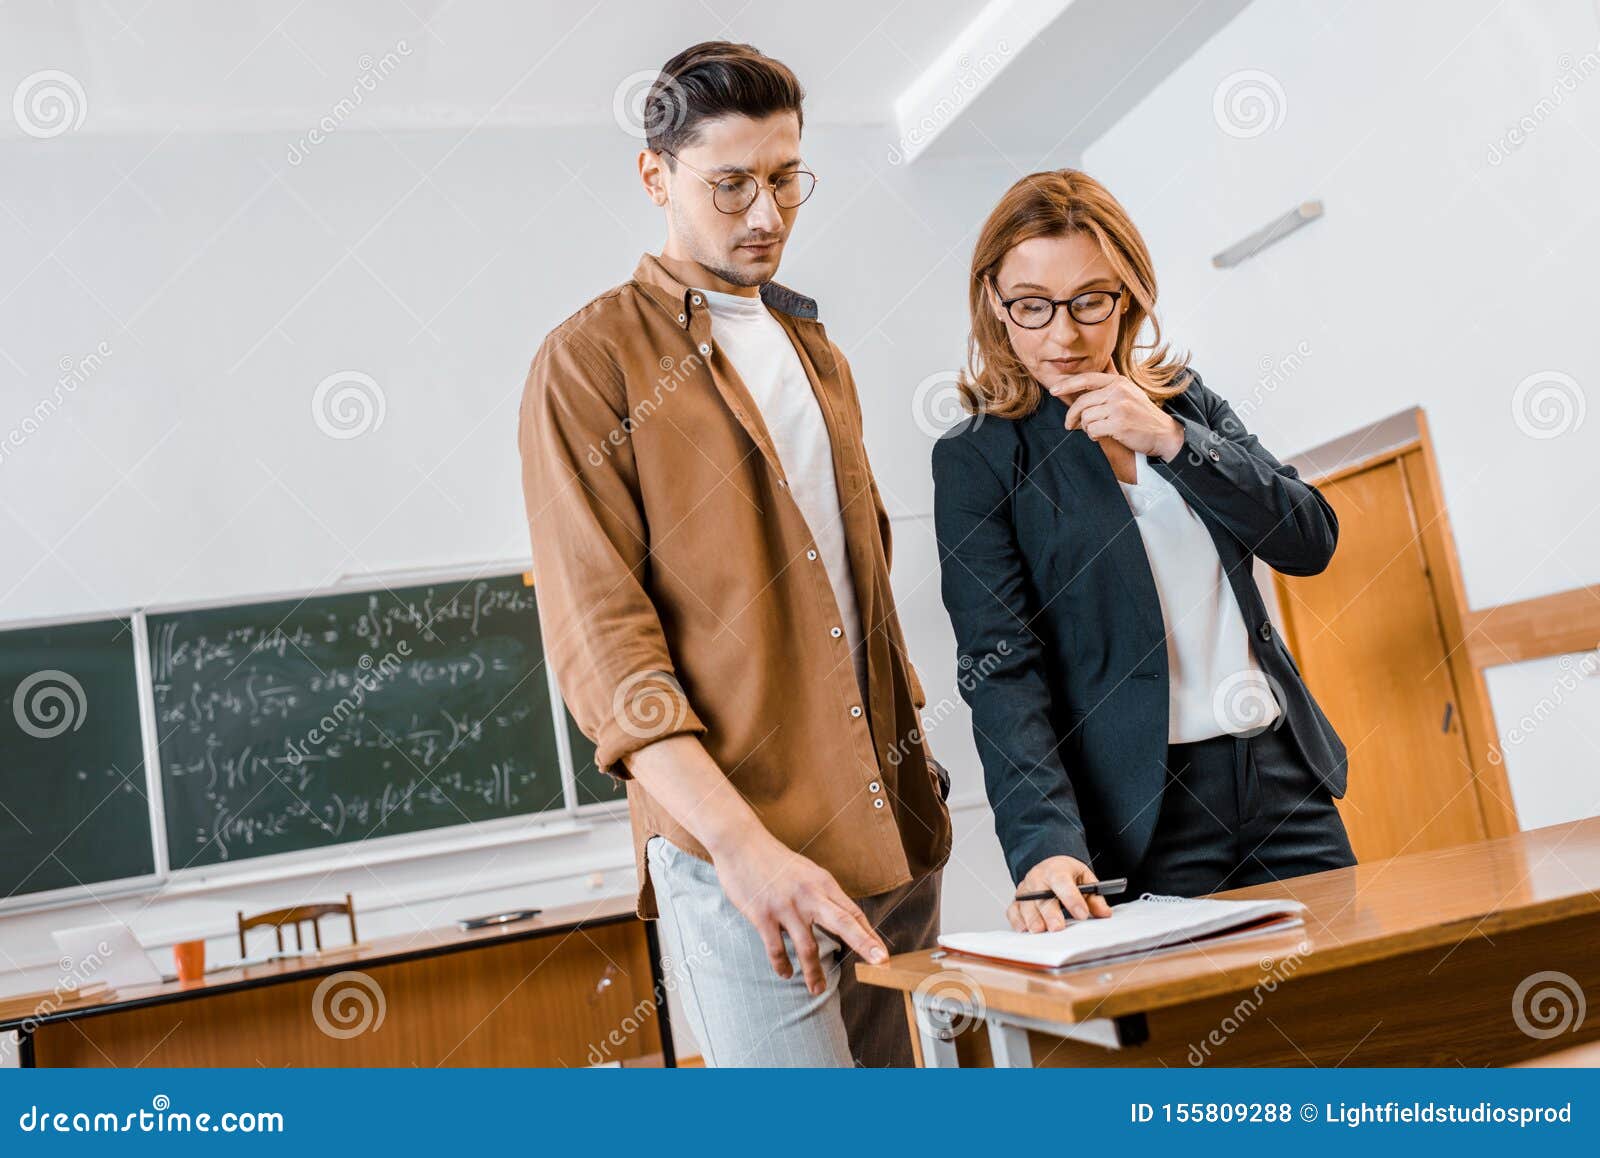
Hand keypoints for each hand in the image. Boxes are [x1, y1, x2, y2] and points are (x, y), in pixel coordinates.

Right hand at [713, 831, 888, 994]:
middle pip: (843, 923)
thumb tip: (840, 917)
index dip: (869, 936)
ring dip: (814, 973)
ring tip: (817, 990)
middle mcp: (809, 895)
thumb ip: (822, 893)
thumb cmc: (774, 860)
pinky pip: (777, 949)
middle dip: (864, 945)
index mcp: (823, 883)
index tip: (883, 955)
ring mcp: (786, 906)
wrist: (741, 843)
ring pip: (808, 947)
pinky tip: (786, 973)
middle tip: (879, 965)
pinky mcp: (763, 915)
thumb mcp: (807, 871)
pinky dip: (782, 965)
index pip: (853, 913)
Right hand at [1008, 855, 1114, 931]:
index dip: (1072, 898)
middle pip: (1041, 896)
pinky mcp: (1017, 901)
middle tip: (1058, 928)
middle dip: (1049, 913)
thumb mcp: (1084, 878)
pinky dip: (1017, 921)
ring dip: (1032, 919)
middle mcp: (1037, 878)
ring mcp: (1025, 890)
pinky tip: (1025, 929)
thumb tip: (1104, 913)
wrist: (1049, 866)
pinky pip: (1013, 911)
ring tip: (1041, 931)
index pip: (1062, 882)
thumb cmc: (1066, 874)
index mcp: (1056, 870)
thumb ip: (1095, 897)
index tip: (1082, 914)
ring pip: (1025, 905)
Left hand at [1051, 371, 1183, 460]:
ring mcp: (1119, 407)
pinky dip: (1093, 435)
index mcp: (1119, 382)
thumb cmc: (1142, 415)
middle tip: (1068, 425)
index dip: (1068, 384)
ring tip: (1097, 430)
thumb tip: (1097, 370)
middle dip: (1071, 416)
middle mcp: (1118, 391)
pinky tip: (1101, 436)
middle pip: (1082, 402)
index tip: (1054, 390)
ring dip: (1086, 428)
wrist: (1163, 433)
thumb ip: (1111, 384)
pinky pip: (1092, 430)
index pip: (1087, 379)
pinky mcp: (1118, 423)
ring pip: (1086, 418)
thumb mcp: (1129, 392)